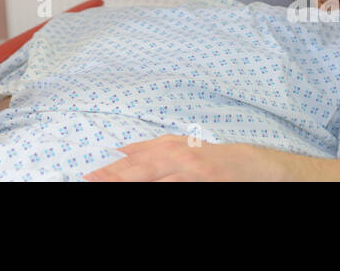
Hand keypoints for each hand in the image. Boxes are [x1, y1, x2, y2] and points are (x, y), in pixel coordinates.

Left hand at [83, 134, 288, 180]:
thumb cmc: (211, 157)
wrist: (249, 164)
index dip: (111, 170)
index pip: (134, 161)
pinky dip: (163, 190)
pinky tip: (149, 192)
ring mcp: (191, 171)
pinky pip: (178, 189)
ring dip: (136, 184)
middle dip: (116, 177)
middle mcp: (178, 157)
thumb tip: (120, 150)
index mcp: (169, 148)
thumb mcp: (179, 146)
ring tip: (113, 186)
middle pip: (141, 170)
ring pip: (157, 181)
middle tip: (93, 180)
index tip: (90, 175)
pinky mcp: (203, 181)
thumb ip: (149, 148)